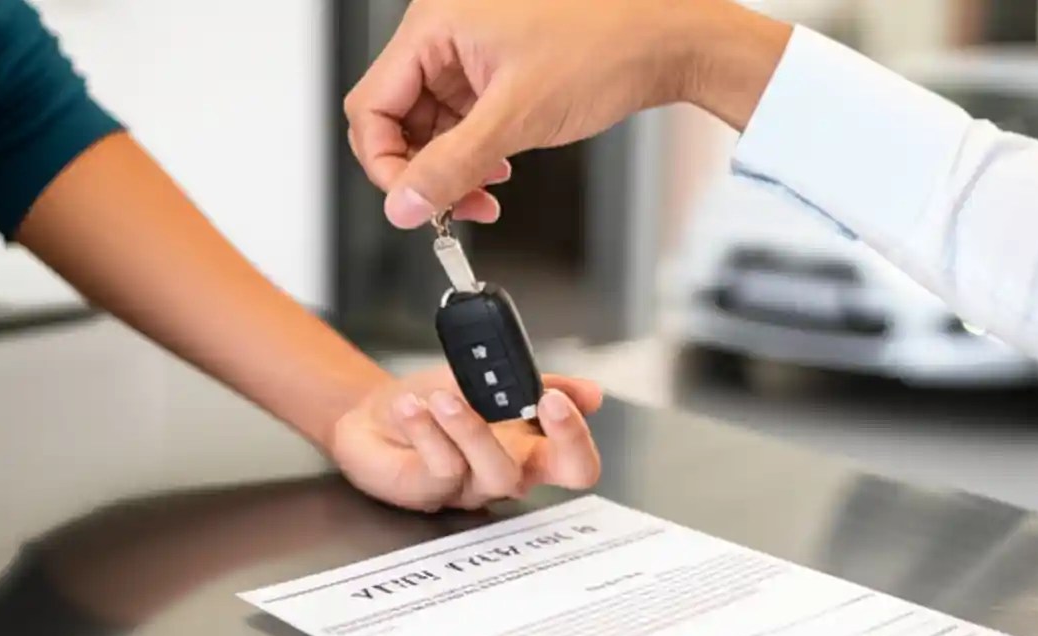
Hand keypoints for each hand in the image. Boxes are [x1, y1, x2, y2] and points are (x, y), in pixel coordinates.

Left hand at [330, 366, 601, 510]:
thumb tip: (593, 393)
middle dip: (564, 437)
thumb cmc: (430, 400)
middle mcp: (510, 471)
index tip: (558, 397)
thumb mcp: (485, 379)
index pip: (579, 458)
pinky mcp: (433, 493)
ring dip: (473, 426)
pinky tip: (411, 408)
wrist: (369, 413)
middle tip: (544, 400)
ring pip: (498, 470)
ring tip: (444, 397)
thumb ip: (536, 384)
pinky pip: (444, 467)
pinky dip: (427, 430)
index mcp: (531, 447)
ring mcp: (473, 487)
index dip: (580, 434)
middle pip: (567, 474)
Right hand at [344, 0, 790, 228]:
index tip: (413, 203)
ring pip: (431, 126)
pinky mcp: (494, 71)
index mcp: (434, 26)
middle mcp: (445, 34)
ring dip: (452, 168)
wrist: (665, 42)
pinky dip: (475, 153)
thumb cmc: (604, 48)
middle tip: (452, 207)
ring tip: (484, 193)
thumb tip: (405, 203)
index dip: (385, 164)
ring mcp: (470, 53)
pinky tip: (498, 171)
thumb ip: (452, 166)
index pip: (372, 106)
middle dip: (424, 170)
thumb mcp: (516, 118)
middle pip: (398, 119)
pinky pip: (462, 120)